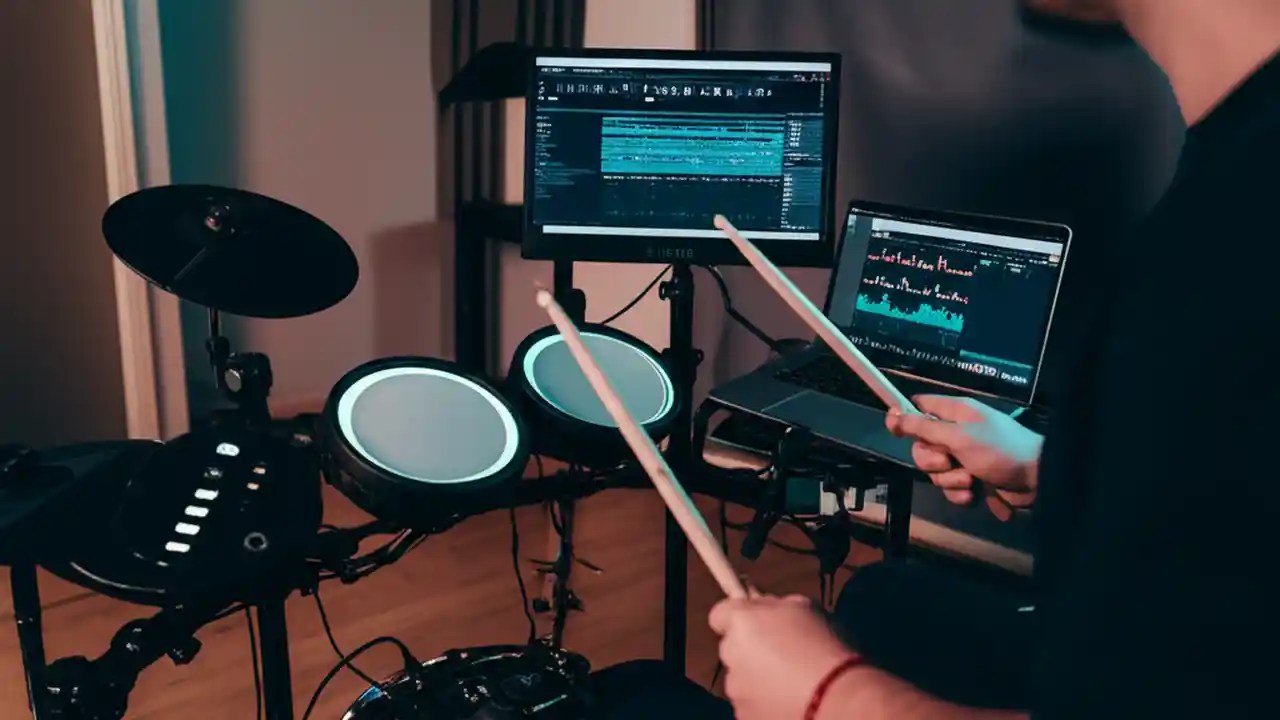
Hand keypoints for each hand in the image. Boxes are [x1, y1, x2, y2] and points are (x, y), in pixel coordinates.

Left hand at [708, 594, 855, 719]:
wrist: (836, 699)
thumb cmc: (825, 647)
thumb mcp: (805, 608)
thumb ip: (774, 605)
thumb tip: (759, 603)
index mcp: (742, 622)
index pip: (720, 613)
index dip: (738, 616)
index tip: (757, 622)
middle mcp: (731, 654)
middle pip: (733, 647)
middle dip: (751, 649)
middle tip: (784, 654)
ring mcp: (735, 688)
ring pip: (742, 678)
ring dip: (758, 677)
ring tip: (793, 683)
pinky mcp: (743, 715)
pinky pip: (751, 703)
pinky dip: (765, 702)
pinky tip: (792, 701)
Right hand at [885, 395, 1041, 508]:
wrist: (1038, 479)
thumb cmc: (999, 449)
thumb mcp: (959, 436)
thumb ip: (923, 427)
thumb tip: (892, 414)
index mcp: (955, 413)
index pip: (919, 406)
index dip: (904, 416)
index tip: (894, 429)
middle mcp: (957, 432)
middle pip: (922, 445)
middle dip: (932, 459)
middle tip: (948, 461)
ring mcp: (964, 458)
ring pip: (936, 471)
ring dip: (950, 480)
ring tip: (971, 479)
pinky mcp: (972, 480)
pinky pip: (951, 488)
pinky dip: (961, 493)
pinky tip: (975, 493)